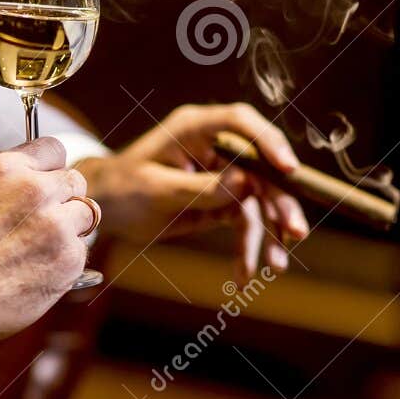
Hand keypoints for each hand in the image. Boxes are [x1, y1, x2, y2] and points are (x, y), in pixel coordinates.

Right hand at [0, 137, 93, 353]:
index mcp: (5, 170)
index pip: (52, 149)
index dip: (48, 168)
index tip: (43, 182)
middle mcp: (36, 191)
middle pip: (75, 180)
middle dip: (63, 198)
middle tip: (45, 219)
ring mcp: (57, 225)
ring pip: (86, 213)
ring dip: (71, 227)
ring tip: (44, 246)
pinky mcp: (70, 259)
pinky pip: (82, 250)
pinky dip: (67, 259)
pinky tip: (41, 270)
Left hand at [76, 102, 309, 281]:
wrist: (104, 208)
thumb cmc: (122, 188)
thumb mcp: (157, 190)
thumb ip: (202, 188)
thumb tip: (248, 183)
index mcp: (194, 128)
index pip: (240, 123)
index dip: (269, 141)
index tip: (288, 169)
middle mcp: (215, 147)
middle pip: (260, 169)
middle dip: (279, 202)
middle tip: (295, 232)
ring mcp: (222, 174)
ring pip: (258, 201)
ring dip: (269, 235)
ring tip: (276, 267)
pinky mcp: (222, 201)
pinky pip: (244, 223)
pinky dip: (247, 249)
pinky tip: (244, 275)